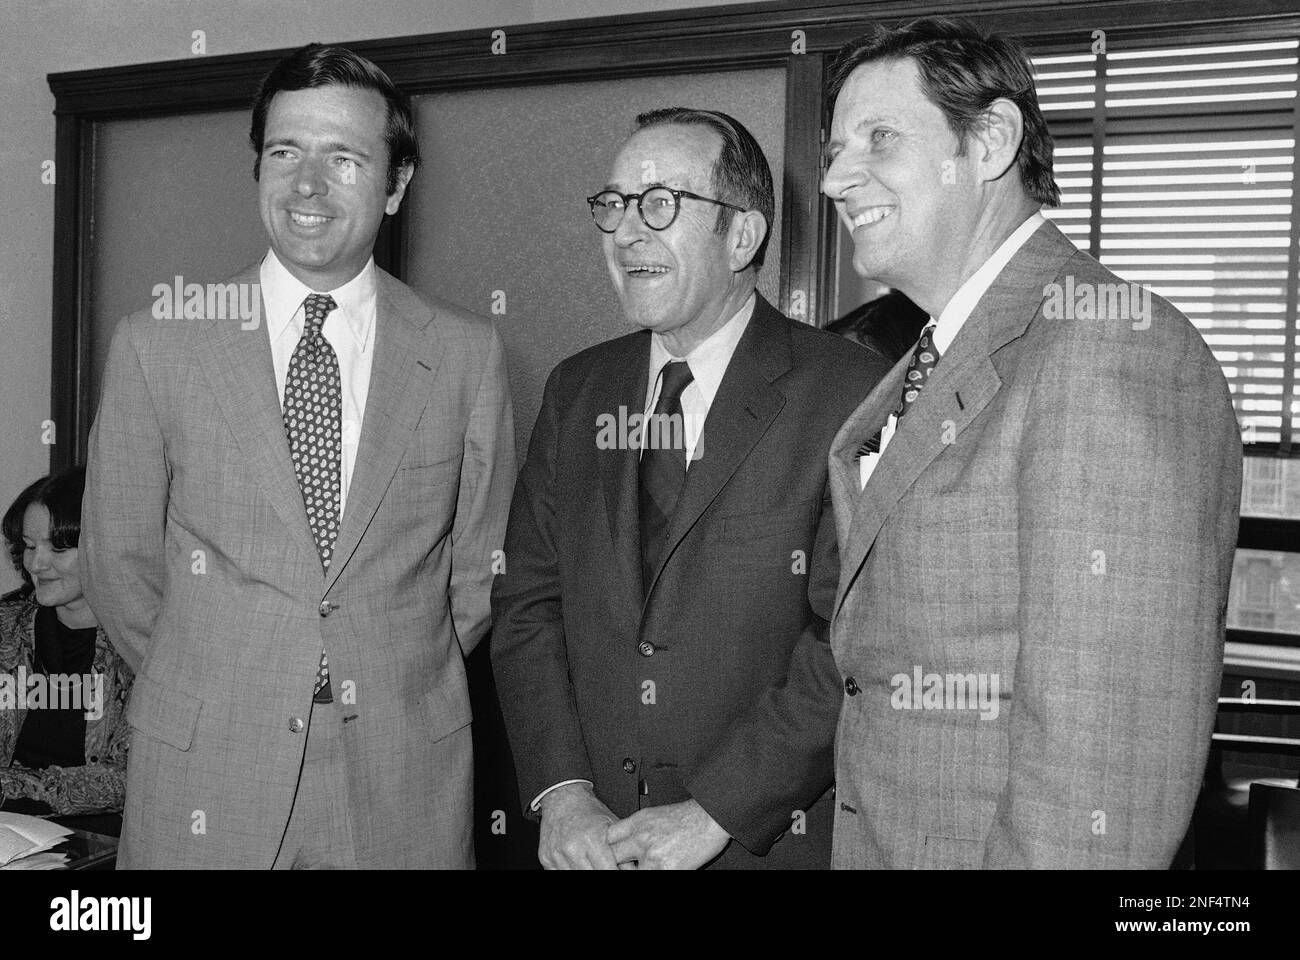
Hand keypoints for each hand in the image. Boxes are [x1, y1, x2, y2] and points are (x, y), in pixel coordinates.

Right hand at [537, 782, 620, 869]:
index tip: (615, 868)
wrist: (562, 798)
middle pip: (590, 875)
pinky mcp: (546, 858)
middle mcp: (573, 849)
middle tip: (602, 863)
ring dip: (584, 871)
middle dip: (599, 870)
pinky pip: (560, 873)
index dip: (613, 871)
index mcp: (592, 840)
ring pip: (575, 876)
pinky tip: (576, 860)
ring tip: (590, 860)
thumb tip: (633, 868)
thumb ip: (623, 849)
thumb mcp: (612, 825)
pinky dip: (569, 869)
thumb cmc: (588, 810)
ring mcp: (557, 855)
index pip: (606, 871)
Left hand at [607, 799, 729, 869]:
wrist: (711, 818)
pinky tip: (666, 866)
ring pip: (629, 871)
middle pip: (613, 857)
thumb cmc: (688, 817)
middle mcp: (641, 837)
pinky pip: (649, 875)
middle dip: (621, 864)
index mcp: (637, 822)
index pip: (608, 838)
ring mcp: (652, 855)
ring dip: (639, 870)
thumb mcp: (655, 815)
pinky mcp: (665, 869)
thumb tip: (625, 845)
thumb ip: (637, 829)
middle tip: (631, 864)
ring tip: (653, 864)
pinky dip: (655, 871)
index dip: (611, 849)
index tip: (617, 855)